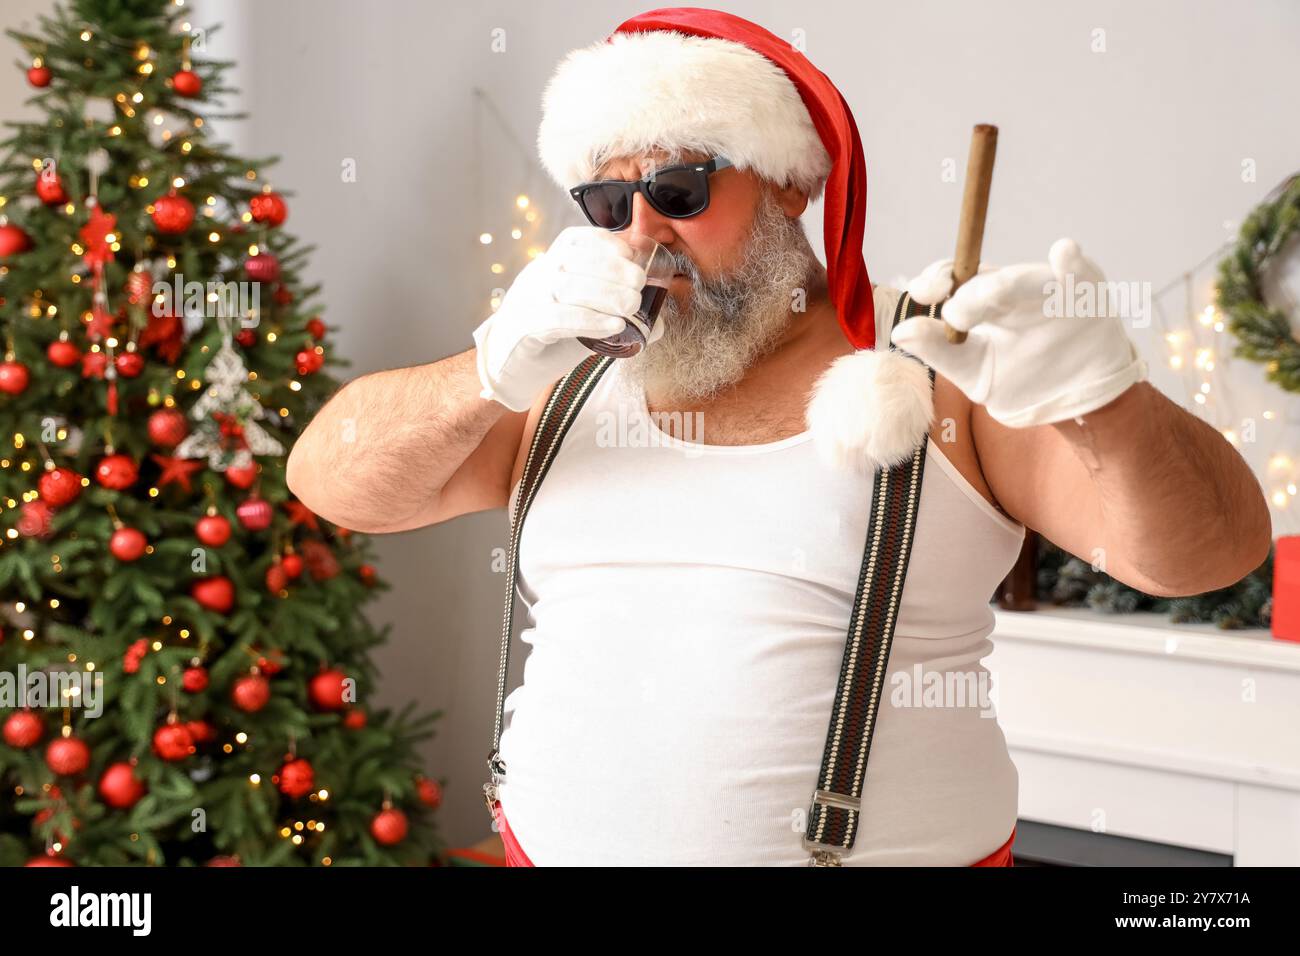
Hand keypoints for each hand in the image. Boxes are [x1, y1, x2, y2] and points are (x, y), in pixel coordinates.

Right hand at [471, 225, 655, 411]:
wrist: (508, 363)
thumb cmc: (551, 336)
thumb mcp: (584, 317)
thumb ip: (615, 314)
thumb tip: (658, 322)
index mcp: (551, 263)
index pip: (576, 241)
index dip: (605, 243)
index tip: (630, 253)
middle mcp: (538, 275)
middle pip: (576, 263)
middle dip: (612, 270)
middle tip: (639, 284)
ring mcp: (530, 298)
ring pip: (569, 287)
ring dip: (606, 294)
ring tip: (632, 305)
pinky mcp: (527, 326)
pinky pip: (559, 318)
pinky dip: (589, 320)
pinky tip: (614, 325)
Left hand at [890, 238, 1148, 427]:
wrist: (1075, 398)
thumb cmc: (1021, 379)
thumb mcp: (973, 371)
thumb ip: (938, 351)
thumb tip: (898, 332)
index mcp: (985, 300)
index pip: (956, 278)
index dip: (937, 279)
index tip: (922, 291)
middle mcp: (1015, 288)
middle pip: (990, 278)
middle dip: (971, 293)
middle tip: (959, 313)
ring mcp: (1051, 288)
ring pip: (1029, 278)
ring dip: (1010, 283)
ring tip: (994, 296)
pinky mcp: (1086, 293)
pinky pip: (1079, 272)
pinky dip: (1070, 261)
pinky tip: (1062, 253)